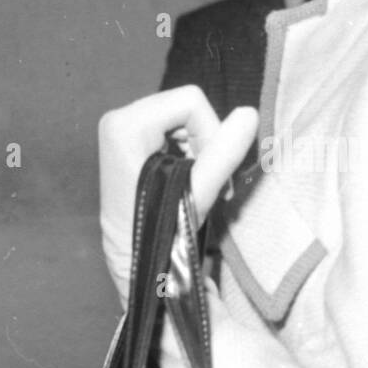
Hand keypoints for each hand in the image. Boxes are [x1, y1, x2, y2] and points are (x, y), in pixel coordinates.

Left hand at [99, 87, 257, 303]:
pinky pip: (173, 130)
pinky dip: (190, 153)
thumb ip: (224, 153)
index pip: (190, 101)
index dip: (212, 133)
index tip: (211, 174)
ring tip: (200, 186)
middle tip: (209, 183)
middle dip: (206, 144)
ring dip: (201, 151)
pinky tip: (189, 182)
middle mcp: (117, 120)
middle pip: (186, 108)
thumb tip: (250, 114)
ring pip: (183, 119)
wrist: (135, 266)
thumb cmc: (160, 234)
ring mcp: (120, 131)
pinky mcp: (128, 142)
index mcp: (125, 124)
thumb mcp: (198, 192)